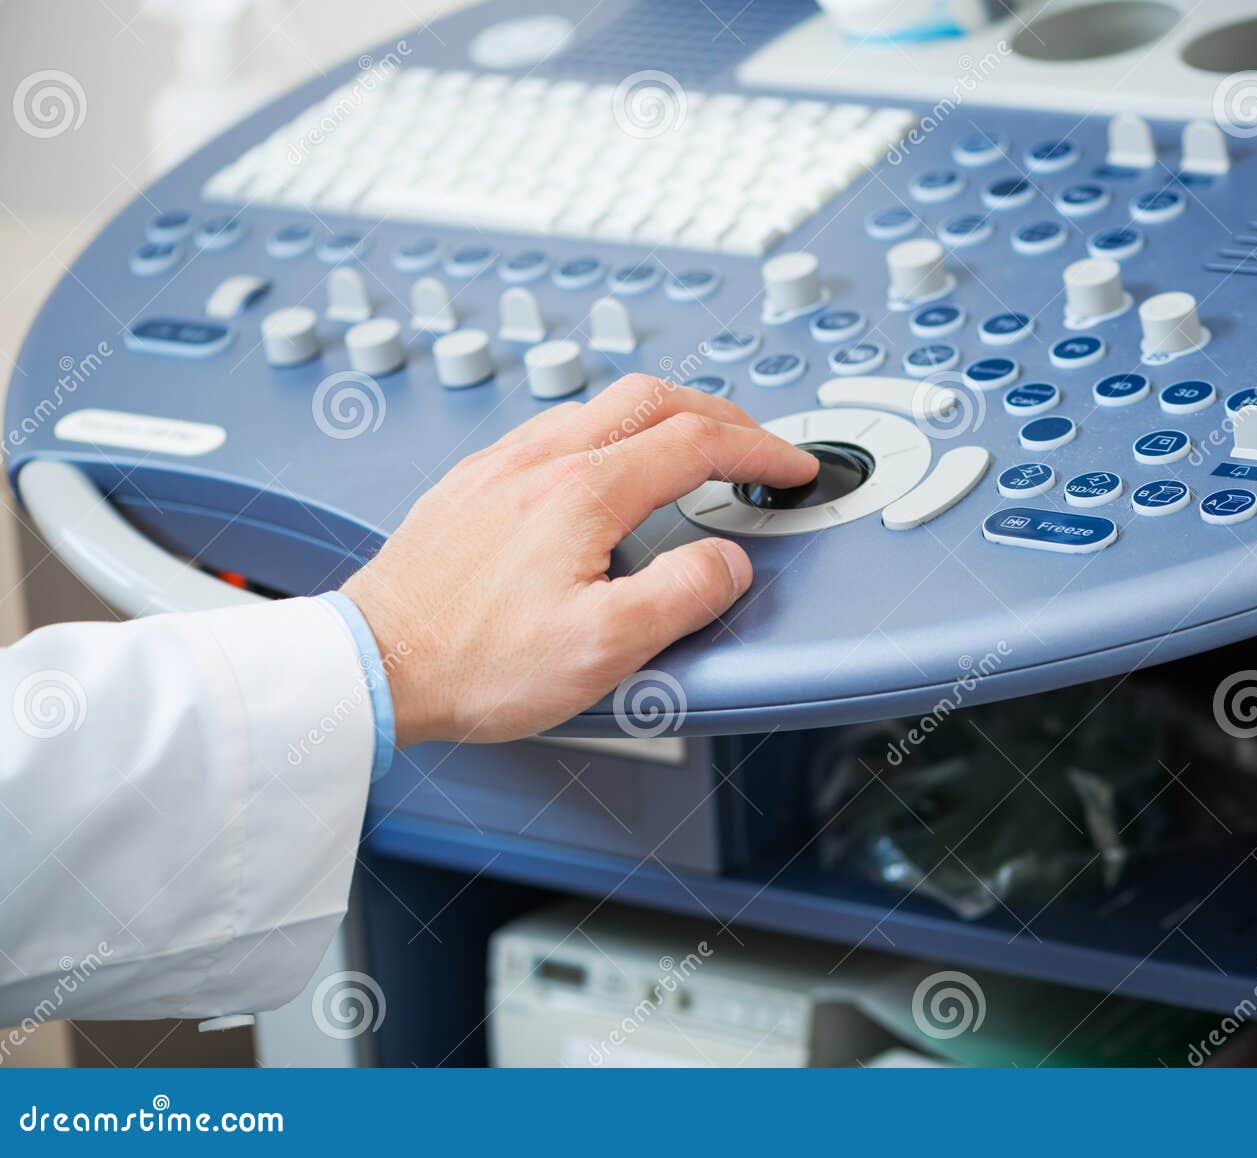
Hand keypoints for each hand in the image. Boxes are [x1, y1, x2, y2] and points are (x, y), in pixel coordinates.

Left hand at [340, 374, 817, 745]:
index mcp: (582, 492)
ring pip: (599, 404)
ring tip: (689, 449)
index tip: (791, 466)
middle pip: (652, 397)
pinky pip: (554, 428)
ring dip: (661, 415)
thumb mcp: (603, 649)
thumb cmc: (474, 663)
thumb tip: (727, 562)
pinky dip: (606, 431)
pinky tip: (602, 470)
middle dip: (719, 411)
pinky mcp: (471, 484)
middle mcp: (539, 461)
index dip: (760, 449)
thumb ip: (683, 596)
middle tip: (753, 442)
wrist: (373, 665)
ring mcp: (499, 466)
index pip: (698, 442)